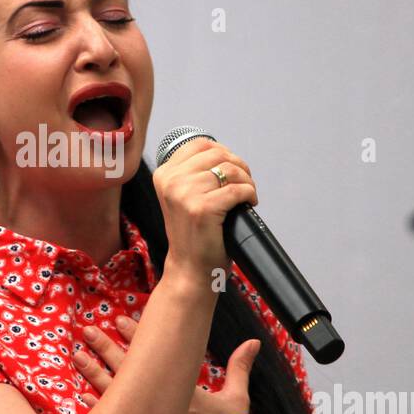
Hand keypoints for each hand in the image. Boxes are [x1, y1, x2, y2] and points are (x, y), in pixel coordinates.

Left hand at [74, 313, 261, 413]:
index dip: (135, 335)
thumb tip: (254, 342)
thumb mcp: (237, 398)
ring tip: (76, 356)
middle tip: (89, 330)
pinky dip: (96, 411)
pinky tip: (81, 398)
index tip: (119, 320)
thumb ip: (240, 367)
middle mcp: (161, 400)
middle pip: (128, 368)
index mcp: (181, 385)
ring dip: (93, 373)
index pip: (154, 353)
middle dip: (106, 347)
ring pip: (114, 392)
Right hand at [150, 137, 258, 282]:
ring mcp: (185, 194)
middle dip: (239, 166)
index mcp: (164, 174)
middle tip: (244, 184)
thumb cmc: (192, 234)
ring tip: (247, 195)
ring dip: (247, 181)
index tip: (232, 169)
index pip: (200, 144)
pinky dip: (250, 194)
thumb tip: (224, 153)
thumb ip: (193, 173)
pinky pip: (238, 189)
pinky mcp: (202, 208)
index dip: (223, 152)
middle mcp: (171, 181)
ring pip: (230, 170)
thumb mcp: (182, 196)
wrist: (189, 268)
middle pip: (218, 154)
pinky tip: (248, 204)